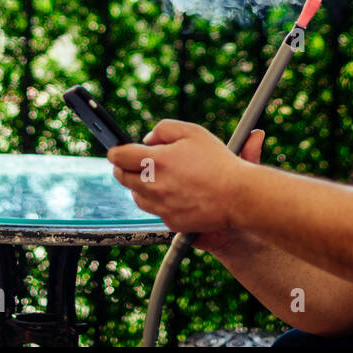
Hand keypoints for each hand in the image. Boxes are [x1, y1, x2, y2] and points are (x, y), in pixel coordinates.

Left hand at [106, 120, 261, 238]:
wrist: (237, 196)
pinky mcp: (170, 222)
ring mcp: (160, 206)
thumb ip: (162, 130)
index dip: (115, 151)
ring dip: (139, 185)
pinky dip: (157, 201)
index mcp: (154, 161)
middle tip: (131, 162)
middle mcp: (153, 185)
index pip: (118, 156)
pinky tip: (172, 192)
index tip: (115, 150)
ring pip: (136, 196)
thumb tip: (146, 140)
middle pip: (122, 178)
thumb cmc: (217, 161)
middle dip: (123, 168)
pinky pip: (154, 210)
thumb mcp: (192, 132)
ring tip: (155, 177)